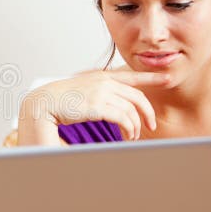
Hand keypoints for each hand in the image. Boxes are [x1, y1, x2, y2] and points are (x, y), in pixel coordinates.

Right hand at [23, 70, 171, 141]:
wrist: (44, 102)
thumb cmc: (61, 100)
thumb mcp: (83, 90)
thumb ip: (99, 92)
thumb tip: (112, 104)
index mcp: (102, 76)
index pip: (132, 76)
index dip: (151, 77)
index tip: (166, 78)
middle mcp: (105, 82)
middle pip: (138, 96)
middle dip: (148, 112)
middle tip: (151, 125)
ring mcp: (102, 93)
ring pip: (132, 110)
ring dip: (137, 126)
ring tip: (133, 136)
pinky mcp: (98, 106)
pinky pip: (124, 118)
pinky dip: (129, 129)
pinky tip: (127, 136)